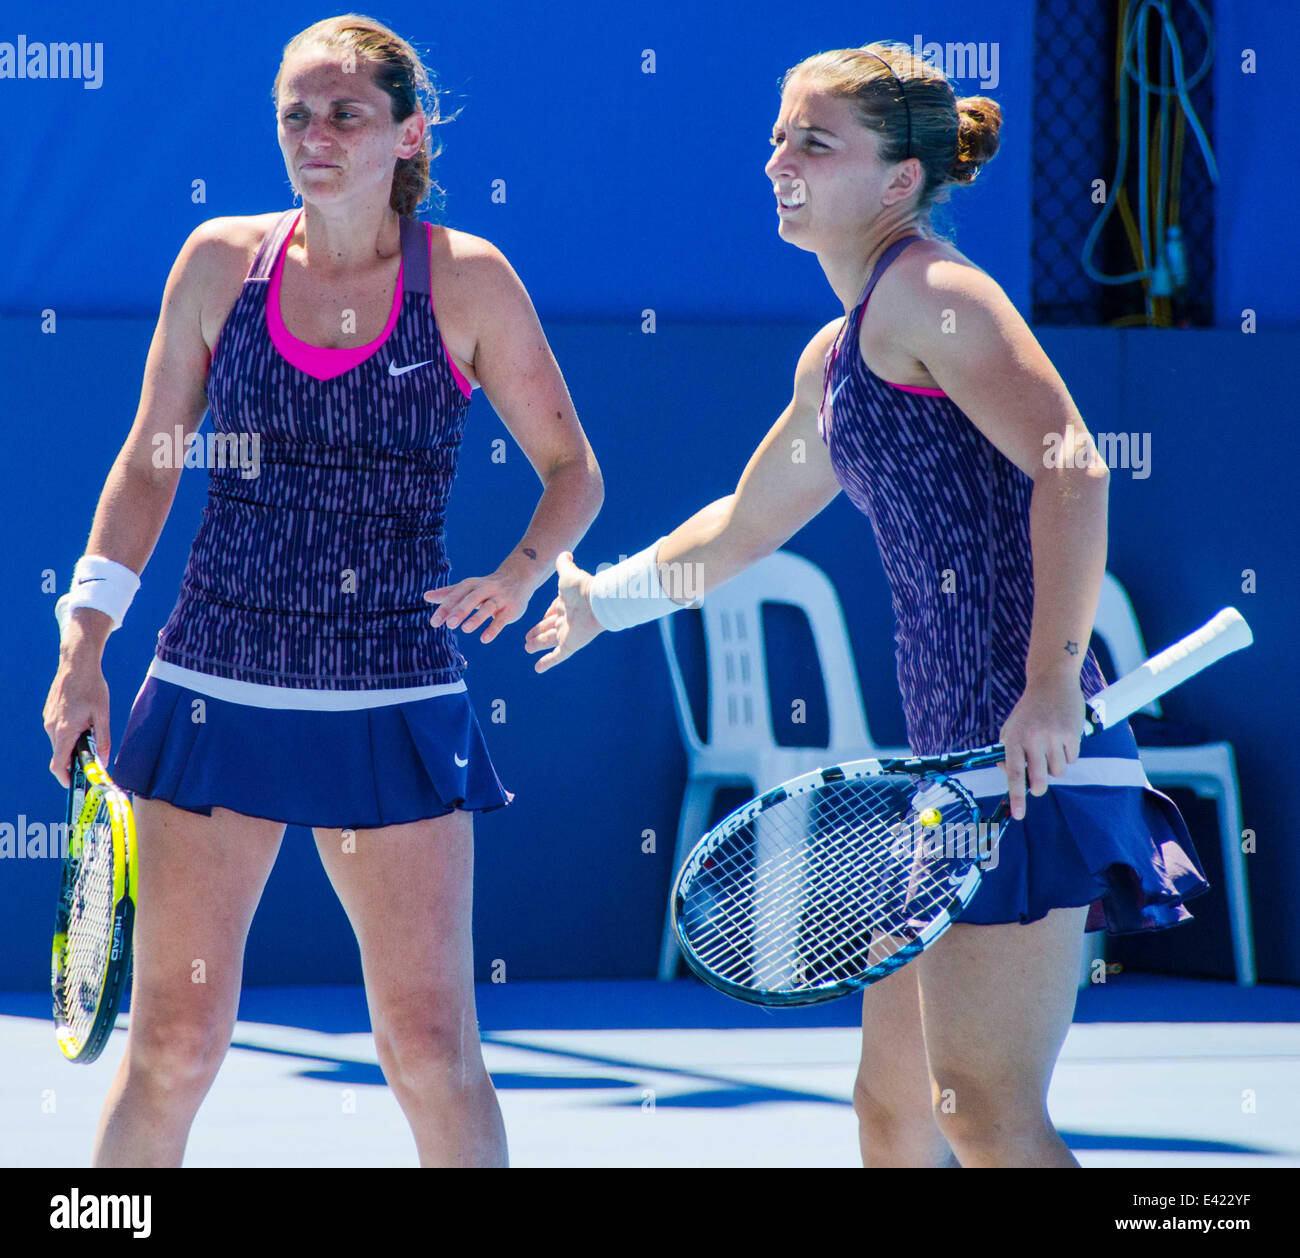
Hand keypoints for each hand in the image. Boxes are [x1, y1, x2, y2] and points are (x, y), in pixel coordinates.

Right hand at [43, 649, 110, 786]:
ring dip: (73, 744)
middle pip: (60, 754)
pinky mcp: (48, 713)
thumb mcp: (103, 715)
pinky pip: (57, 730)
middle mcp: (51, 727)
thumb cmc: (92, 687)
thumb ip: (103, 740)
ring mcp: (48, 719)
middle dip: (75, 759)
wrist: (77, 663)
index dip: (65, 778)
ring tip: (91, 731)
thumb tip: (104, 761)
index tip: (75, 785)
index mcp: (64, 731)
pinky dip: (69, 733)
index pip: (58, 764)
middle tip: (93, 758)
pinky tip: (83, 720)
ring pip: (59, 742)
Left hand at [424, 567, 533, 643]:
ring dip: (477, 618)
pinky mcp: (511, 609)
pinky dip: (493, 628)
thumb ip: (448, 593)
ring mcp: (500, 598)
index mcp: (472, 585)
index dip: (445, 608)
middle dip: (461, 610)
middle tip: (449, 624)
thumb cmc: (487, 587)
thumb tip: (426, 596)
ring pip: (488, 607)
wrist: (518, 578)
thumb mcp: (468, 588)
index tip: (434, 622)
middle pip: (472, 598)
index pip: (456, 595)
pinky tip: (484, 639)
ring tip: (465, 629)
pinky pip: (502, 619)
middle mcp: (485, 589)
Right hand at [523, 551, 603, 671]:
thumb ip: (564, 564)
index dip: (545, 617)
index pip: (552, 612)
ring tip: (527, 648)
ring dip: (538, 645)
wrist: (596, 601)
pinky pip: (557, 656)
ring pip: (549, 641)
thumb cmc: (582, 587)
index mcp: (565, 604)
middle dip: (538, 633)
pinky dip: (547, 663)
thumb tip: (565, 552)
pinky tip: (537, 669)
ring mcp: (568, 633)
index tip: (540, 620)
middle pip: (549, 628)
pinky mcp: (570, 644)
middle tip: (527, 639)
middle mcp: (566, 619)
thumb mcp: (568, 573)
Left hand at [997, 672, 1084, 820]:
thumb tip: (1011, 778)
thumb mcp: (1010, 727)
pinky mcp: (1072, 734)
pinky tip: (1062, 739)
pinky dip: (1067, 754)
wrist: (1051, 683)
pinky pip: (1072, 759)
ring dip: (1054, 767)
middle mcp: (1033, 738)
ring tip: (1050, 749)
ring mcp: (1053, 736)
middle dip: (1038, 788)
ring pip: (1058, 771)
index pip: (1014, 774)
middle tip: (1037, 787)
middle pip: (1038, 779)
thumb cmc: (1028, 710)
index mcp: (1014, 738)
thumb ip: (1007, 752)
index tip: (1019, 815)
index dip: (1017, 797)